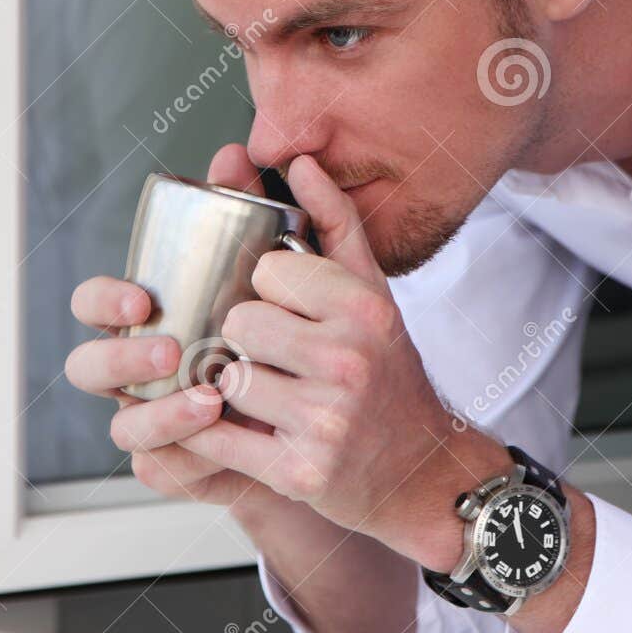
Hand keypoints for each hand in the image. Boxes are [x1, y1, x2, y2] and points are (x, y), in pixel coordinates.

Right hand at [66, 143, 313, 528]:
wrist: (342, 423)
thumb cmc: (304, 339)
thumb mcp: (306, 276)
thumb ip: (263, 208)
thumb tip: (237, 150)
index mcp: (154, 320)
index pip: (99, 302)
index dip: (103, 298)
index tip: (141, 293)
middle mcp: (143, 371)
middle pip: (89, 365)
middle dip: (118, 356)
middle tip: (167, 347)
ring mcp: (155, 421)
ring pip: (122, 425)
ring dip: (156, 413)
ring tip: (206, 398)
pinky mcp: (179, 466)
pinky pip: (161, 468)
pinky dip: (184, 453)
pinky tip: (220, 435)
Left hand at [178, 152, 505, 570]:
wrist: (422, 471)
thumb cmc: (389, 375)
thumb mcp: (372, 296)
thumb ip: (335, 223)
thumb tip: (301, 160)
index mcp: (363, 308)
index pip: (266, 270)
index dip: (265, 291)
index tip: (285, 310)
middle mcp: (348, 360)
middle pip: (240, 323)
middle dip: (244, 342)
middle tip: (268, 357)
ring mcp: (325, 419)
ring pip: (226, 380)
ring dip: (230, 389)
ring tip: (259, 396)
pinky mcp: (299, 472)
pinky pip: (219, 439)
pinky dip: (209, 434)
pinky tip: (228, 427)